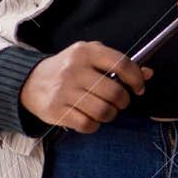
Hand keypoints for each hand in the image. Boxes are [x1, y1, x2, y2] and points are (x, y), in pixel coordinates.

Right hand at [18, 40, 151, 132]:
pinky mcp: (56, 110)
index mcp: (85, 52)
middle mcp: (74, 69)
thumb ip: (118, 64)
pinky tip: (90, 118)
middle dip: (123, 101)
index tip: (138, 88)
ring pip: (103, 111)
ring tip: (105, 110)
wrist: (29, 82)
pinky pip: (87, 125)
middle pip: (114, 92)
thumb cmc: (68, 69)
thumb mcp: (90, 58)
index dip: (136, 78)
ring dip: (110, 115)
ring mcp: (64, 91)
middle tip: (119, 102)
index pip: (121, 64)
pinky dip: (94, 125)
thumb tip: (147, 74)